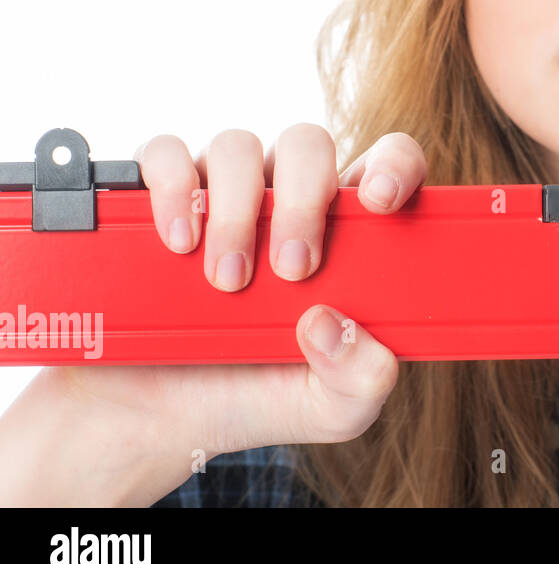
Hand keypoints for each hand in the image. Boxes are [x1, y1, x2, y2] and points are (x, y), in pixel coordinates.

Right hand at [14, 124, 426, 504]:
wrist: (163, 419)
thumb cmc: (262, 395)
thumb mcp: (334, 408)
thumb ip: (364, 378)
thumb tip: (335, 325)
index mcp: (349, 229)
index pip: (390, 161)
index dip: (394, 165)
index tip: (382, 202)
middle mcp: (288, 196)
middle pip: (308, 144)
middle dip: (303, 201)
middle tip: (292, 270)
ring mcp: (223, 192)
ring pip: (236, 147)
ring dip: (234, 212)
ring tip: (226, 282)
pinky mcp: (158, 198)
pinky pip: (165, 154)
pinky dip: (172, 189)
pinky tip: (179, 243)